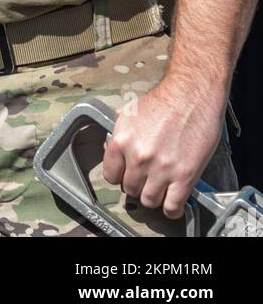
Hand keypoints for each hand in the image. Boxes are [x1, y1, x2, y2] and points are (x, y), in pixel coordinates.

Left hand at [103, 80, 225, 218]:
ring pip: (149, 201)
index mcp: (121, 140)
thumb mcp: (129, 114)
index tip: (127, 174)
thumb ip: (119, 136)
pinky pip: (172, 207)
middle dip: (138, 185)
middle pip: (130, 190)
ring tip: (161, 188)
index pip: (110, 176)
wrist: (191, 94)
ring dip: (155, 197)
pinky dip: (172, 210)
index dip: (120, 176)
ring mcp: (161, 169)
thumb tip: (112, 153)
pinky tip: (173, 203)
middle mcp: (138, 157)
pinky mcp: (184, 176)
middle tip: (148, 178)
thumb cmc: (163, 101)